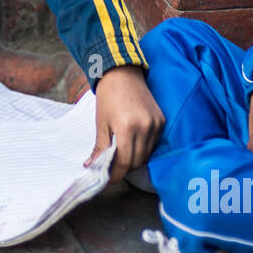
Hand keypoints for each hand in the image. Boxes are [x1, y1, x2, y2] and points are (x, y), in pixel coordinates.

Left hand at [86, 65, 163, 183]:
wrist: (123, 74)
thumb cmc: (108, 97)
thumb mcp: (101, 123)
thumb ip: (100, 148)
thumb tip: (91, 167)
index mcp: (127, 127)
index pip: (124, 161)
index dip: (115, 174)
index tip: (107, 178)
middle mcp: (145, 127)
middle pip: (136, 161)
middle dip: (123, 168)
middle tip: (111, 168)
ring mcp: (156, 124)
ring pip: (146, 154)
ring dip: (133, 160)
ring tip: (120, 156)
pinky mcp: (161, 121)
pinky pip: (153, 144)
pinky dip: (142, 149)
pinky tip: (132, 145)